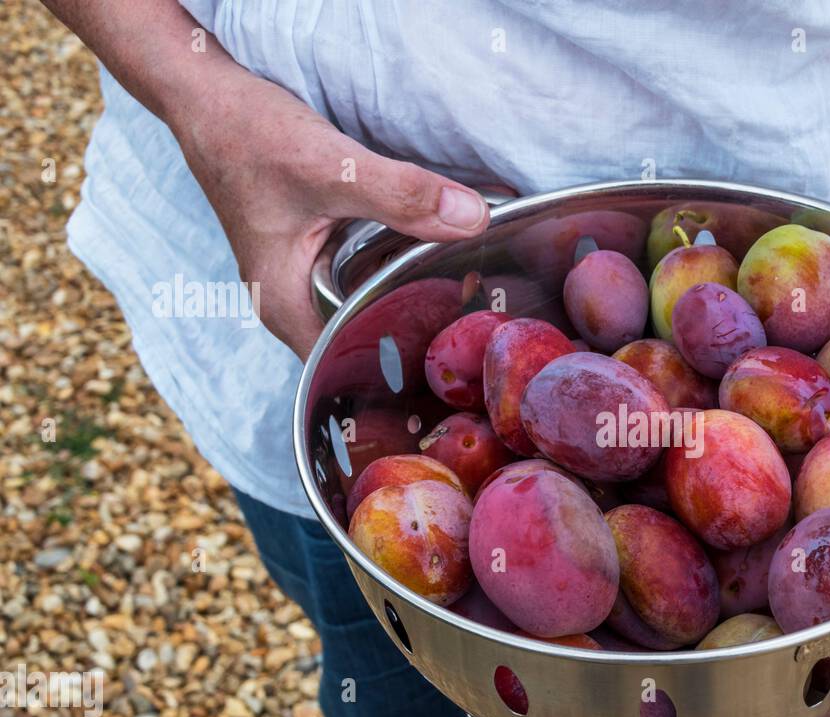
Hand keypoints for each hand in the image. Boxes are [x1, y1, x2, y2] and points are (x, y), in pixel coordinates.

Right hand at [168, 68, 489, 358]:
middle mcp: (297, 304)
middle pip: (371, 337)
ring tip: (475, 285)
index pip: (353, 368)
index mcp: (287, 309)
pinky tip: (443, 249)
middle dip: (423, 325)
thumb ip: (401, 196)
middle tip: (480, 314)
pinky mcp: (322, 250)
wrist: (210, 95)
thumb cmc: (248, 135)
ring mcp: (308, 278)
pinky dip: (403, 261)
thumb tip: (472, 220)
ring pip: (374, 302)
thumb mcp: (333, 167)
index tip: (457, 345)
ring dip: (418, 292)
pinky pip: (371, 270)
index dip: (406, 363)